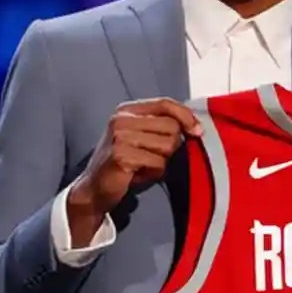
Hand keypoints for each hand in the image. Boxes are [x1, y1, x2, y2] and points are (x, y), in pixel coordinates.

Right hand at [66, 98, 200, 244]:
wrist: (94, 189)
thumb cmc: (123, 164)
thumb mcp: (141, 138)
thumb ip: (161, 127)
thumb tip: (195, 127)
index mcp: (127, 110)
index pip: (166, 103)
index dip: (186, 116)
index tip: (198, 131)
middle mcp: (121, 119)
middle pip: (171, 126)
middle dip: (170, 147)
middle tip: (152, 157)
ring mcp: (120, 137)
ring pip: (168, 145)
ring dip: (161, 161)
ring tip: (143, 166)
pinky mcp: (121, 155)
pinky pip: (158, 163)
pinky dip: (154, 173)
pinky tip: (138, 175)